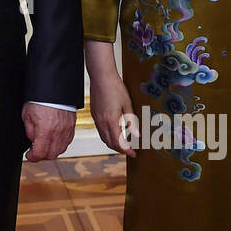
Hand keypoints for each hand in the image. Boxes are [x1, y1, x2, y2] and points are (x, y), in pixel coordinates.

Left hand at [22, 102, 75, 161]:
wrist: (54, 89)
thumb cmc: (41, 98)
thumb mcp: (27, 115)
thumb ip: (30, 131)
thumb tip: (32, 140)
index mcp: (45, 130)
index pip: (40, 153)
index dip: (32, 157)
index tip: (29, 156)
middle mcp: (58, 132)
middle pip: (51, 155)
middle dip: (42, 155)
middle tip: (35, 151)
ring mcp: (66, 130)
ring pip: (60, 150)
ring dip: (51, 151)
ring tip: (44, 145)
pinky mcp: (72, 127)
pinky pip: (67, 142)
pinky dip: (60, 144)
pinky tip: (54, 139)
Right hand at [85, 41, 135, 156]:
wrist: (101, 76)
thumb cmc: (115, 87)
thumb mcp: (127, 104)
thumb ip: (131, 121)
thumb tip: (136, 135)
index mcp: (111, 120)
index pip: (118, 142)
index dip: (126, 150)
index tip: (133, 154)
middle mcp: (101, 121)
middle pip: (109, 142)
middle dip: (119, 149)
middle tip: (130, 151)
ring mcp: (96, 118)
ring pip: (103, 137)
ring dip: (112, 143)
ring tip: (123, 143)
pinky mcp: (94, 113)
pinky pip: (100, 129)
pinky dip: (107, 135)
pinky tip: (114, 132)